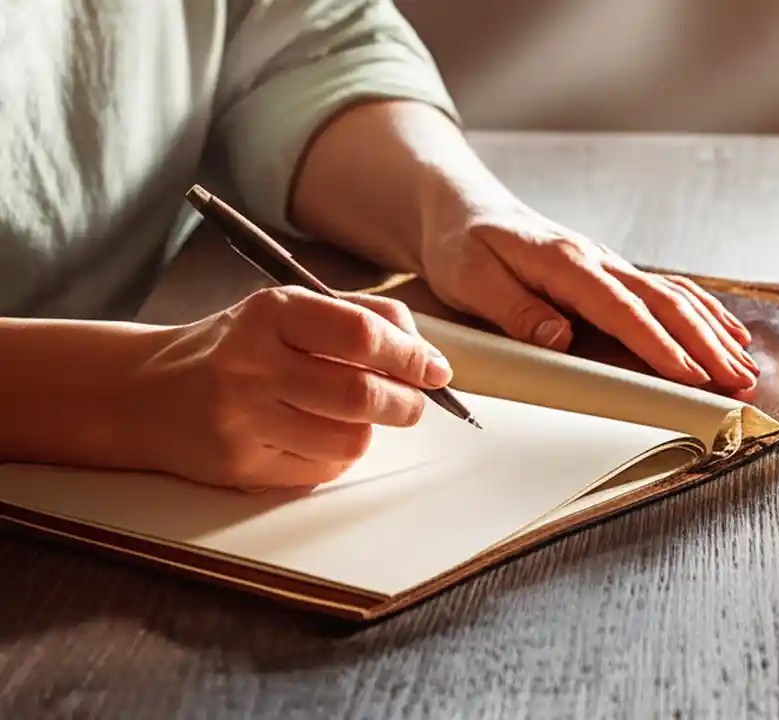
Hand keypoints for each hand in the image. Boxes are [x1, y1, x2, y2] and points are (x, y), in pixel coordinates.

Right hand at [142, 287, 448, 488]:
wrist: (148, 393)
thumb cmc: (238, 347)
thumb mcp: (290, 310)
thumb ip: (363, 318)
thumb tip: (428, 357)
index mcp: (270, 313)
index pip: (361, 334)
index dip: (411, 356)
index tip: (434, 370)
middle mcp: (252, 364)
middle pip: (362, 394)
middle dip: (406, 403)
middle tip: (413, 402)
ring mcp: (244, 419)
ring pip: (350, 439)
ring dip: (370, 431)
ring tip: (357, 416)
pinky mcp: (242, 466)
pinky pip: (324, 469)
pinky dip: (337, 454)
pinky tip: (316, 434)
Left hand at [418, 203, 759, 389]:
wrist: (463, 208)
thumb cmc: (463, 245)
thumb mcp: (470, 278)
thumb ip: (514, 309)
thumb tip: (560, 337)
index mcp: (565, 262)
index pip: (623, 310)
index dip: (660, 346)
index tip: (690, 376)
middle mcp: (598, 260)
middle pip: (665, 304)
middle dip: (706, 346)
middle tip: (738, 384)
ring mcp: (610, 265)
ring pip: (675, 297)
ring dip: (714, 333)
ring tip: (746, 369)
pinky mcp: (613, 274)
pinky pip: (669, 291)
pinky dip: (704, 313)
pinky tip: (729, 334)